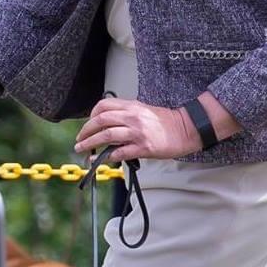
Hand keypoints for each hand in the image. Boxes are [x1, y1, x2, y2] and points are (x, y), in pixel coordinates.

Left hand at [74, 97, 200, 161]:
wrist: (186, 130)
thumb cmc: (167, 123)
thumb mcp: (144, 111)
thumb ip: (128, 114)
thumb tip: (111, 124)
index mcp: (132, 106)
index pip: (103, 106)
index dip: (91, 116)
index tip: (88, 125)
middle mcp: (132, 117)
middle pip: (100, 121)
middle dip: (86, 131)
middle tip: (80, 139)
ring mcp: (137, 133)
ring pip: (106, 136)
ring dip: (91, 143)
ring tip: (82, 149)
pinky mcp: (144, 147)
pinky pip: (120, 152)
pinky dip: (107, 157)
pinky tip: (99, 160)